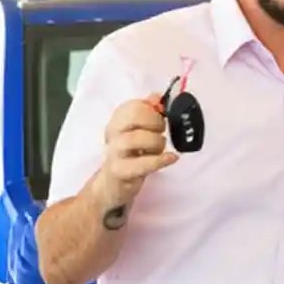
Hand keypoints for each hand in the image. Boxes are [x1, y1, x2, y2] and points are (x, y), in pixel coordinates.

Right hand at [95, 93, 178, 207]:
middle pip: (134, 116)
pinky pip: (141, 164)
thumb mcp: (138, 133)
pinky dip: (160, 160)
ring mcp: (114, 152)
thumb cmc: (129, 157)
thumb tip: (157, 97)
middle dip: (155, 122)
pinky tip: (172, 158)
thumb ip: (147, 114)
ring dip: (156, 142)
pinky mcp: (119, 171)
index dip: (152, 110)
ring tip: (161, 148)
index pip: (135, 105)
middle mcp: (113, 133)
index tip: (160, 118)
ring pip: (135, 139)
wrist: (111, 186)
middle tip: (162, 132)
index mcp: (118, 120)